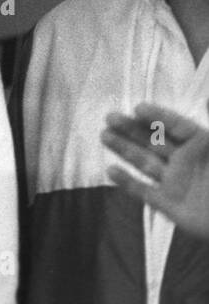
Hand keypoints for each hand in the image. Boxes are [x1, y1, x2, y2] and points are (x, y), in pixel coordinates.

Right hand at [102, 102, 208, 240]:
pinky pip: (144, 191)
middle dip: (132, 129)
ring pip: (145, 161)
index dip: (158, 117)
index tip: (137, 108)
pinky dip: (127, 182)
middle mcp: (185, 161)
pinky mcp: (168, 205)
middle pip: (155, 141)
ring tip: (104, 135)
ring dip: (124, 148)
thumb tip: (208, 99)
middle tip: (110, 118)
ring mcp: (175, 183)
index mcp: (202, 146)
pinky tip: (111, 170)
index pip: (176, 127)